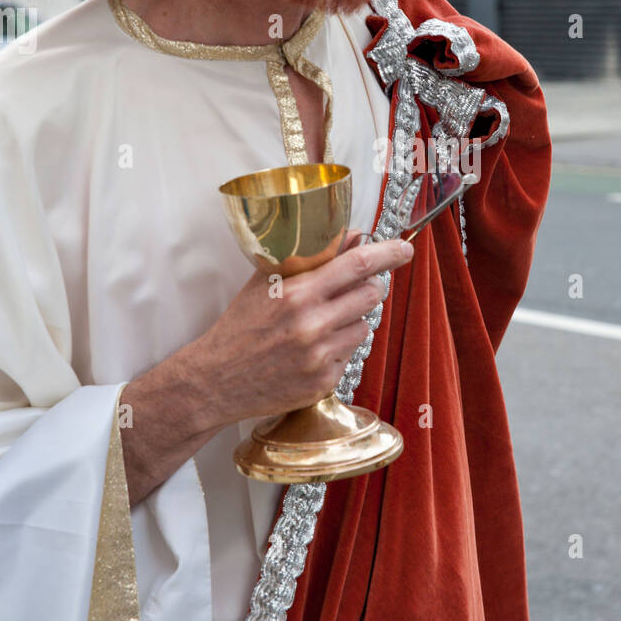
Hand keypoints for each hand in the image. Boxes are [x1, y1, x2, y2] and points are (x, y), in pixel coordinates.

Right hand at [191, 234, 413, 427]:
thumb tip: (351, 237)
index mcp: (297, 294)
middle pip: (372, 295)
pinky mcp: (324, 383)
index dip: (388, 253)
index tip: (405, 249)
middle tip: (353, 287)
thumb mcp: (265, 283)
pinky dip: (339, 347)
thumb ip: (307, 258)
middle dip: (369, 286)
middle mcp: (312, 325)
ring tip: (322, 322)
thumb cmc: (240, 326)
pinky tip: (312, 349)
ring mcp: (320, 357)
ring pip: (365, 326)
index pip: (357, 265)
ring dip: (353, 319)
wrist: (216, 380)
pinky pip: (351, 354)